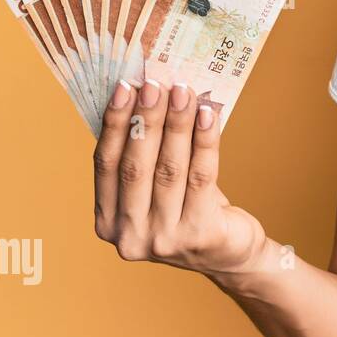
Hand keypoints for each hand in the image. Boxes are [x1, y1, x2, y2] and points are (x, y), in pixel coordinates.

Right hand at [93, 78, 266, 275]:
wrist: (231, 254)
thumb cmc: (191, 211)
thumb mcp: (158, 190)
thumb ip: (146, 157)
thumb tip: (148, 96)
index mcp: (108, 223)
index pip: (104, 165)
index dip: (114, 124)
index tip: (124, 87)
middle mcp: (130, 235)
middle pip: (135, 166)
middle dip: (146, 119)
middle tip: (155, 83)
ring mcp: (163, 239)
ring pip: (168, 168)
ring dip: (176, 124)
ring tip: (183, 92)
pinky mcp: (199, 234)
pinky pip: (201, 176)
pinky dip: (205, 141)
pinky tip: (207, 115)